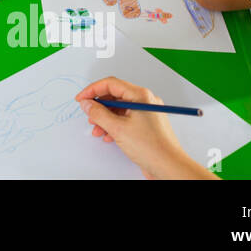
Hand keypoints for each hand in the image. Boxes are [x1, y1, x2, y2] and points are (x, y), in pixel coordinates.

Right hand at [76, 77, 199, 179]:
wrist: (169, 167)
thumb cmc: (152, 148)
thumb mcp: (118, 129)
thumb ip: (98, 114)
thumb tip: (87, 104)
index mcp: (141, 96)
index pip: (111, 84)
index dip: (92, 90)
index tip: (82, 98)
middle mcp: (144, 101)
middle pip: (115, 96)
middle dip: (99, 106)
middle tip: (88, 114)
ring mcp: (146, 113)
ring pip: (119, 109)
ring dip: (105, 118)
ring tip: (97, 129)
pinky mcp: (146, 125)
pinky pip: (126, 119)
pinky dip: (114, 125)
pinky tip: (108, 135)